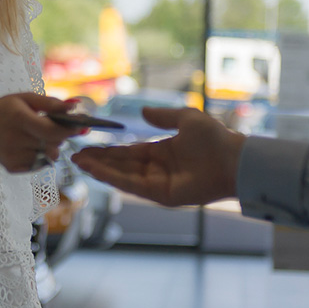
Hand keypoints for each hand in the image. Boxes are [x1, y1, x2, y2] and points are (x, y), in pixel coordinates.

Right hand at [0, 93, 83, 172]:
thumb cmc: (6, 110)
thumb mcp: (25, 98)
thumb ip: (50, 103)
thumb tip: (75, 107)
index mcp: (18, 118)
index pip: (51, 130)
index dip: (69, 130)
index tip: (82, 127)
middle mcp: (14, 139)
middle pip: (52, 144)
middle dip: (61, 137)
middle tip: (57, 128)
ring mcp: (12, 155)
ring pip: (48, 156)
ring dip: (51, 147)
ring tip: (40, 137)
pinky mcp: (12, 167)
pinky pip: (38, 165)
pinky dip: (40, 157)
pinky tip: (30, 146)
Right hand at [70, 107, 245, 206]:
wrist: (233, 158)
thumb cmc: (215, 138)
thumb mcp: (186, 118)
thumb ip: (163, 117)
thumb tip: (143, 112)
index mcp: (161, 152)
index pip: (128, 152)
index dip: (108, 150)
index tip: (87, 146)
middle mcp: (157, 169)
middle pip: (120, 165)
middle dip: (98, 161)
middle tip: (74, 156)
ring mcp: (158, 184)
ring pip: (123, 176)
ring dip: (101, 170)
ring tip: (79, 162)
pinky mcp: (161, 195)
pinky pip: (133, 186)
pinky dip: (114, 178)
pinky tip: (98, 170)